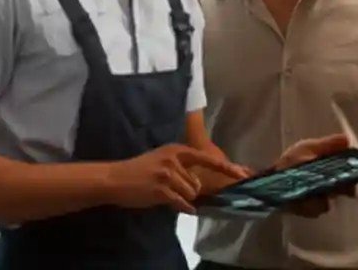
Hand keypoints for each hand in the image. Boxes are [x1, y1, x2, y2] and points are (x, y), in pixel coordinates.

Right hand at [105, 144, 251, 213]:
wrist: (115, 179)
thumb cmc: (138, 170)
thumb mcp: (161, 160)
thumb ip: (180, 168)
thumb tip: (198, 186)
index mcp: (176, 150)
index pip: (206, 158)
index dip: (225, 168)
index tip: (242, 174)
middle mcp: (174, 160)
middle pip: (197, 184)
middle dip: (188, 191)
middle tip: (168, 188)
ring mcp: (168, 175)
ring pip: (191, 195)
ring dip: (181, 199)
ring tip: (163, 193)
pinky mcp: (162, 190)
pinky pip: (182, 204)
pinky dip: (180, 207)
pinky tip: (168, 203)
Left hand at [267, 133, 357, 217]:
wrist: (269, 181)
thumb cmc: (289, 162)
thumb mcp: (307, 148)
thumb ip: (327, 145)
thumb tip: (347, 139)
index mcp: (331, 168)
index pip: (354, 171)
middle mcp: (330, 185)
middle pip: (347, 188)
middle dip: (348, 186)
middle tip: (347, 185)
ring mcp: (320, 200)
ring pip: (332, 200)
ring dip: (325, 194)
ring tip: (314, 188)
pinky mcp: (310, 210)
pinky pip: (317, 209)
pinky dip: (311, 203)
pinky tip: (303, 197)